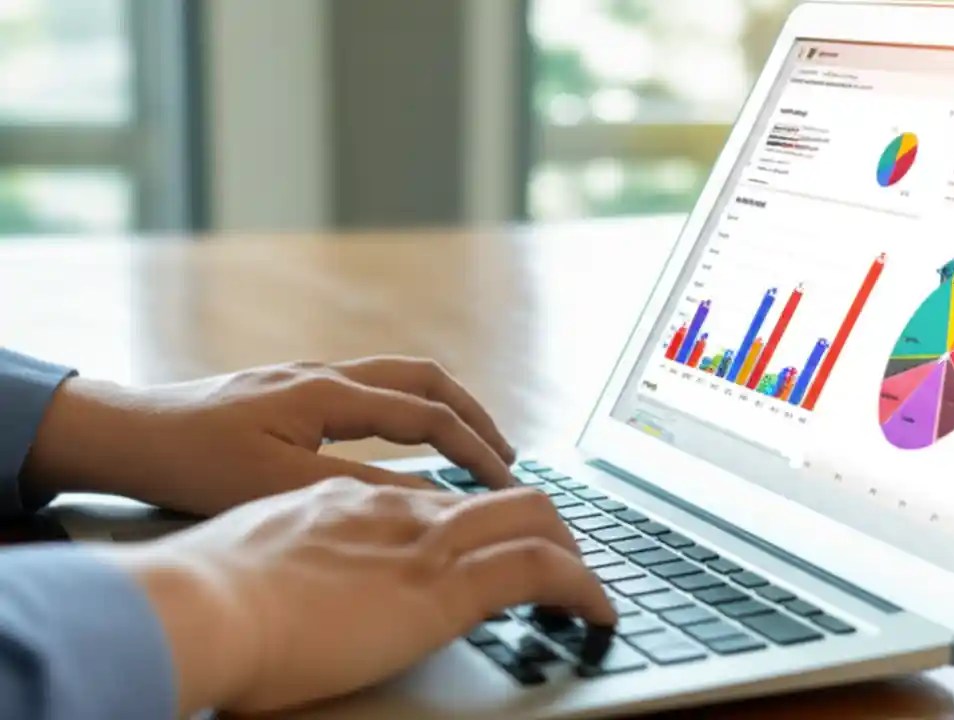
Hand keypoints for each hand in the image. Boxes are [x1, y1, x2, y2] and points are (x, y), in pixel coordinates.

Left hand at [22, 357, 516, 514]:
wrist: (122, 433)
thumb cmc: (190, 461)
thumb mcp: (277, 485)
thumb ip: (358, 490)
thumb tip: (429, 500)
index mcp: (328, 393)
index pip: (427, 415)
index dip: (474, 448)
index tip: (504, 481)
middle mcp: (325, 374)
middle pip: (425, 378)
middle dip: (473, 414)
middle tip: (505, 455)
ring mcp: (307, 377)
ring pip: (399, 378)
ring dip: (442, 408)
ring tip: (468, 445)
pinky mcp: (290, 390)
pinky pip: (371, 389)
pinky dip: (407, 411)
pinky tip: (403, 441)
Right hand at [102, 477, 616, 714]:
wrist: (198, 604)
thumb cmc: (204, 600)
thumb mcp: (254, 565)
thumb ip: (291, 566)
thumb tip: (297, 593)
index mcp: (349, 502)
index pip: (436, 501)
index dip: (474, 522)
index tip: (485, 546)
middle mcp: (397, 509)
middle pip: (499, 495)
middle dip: (542, 523)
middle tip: (560, 558)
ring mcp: (425, 540)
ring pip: (533, 517)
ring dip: (569, 552)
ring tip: (587, 588)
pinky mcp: (446, 585)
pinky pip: (541, 569)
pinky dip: (582, 588)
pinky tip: (597, 612)